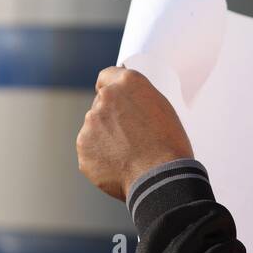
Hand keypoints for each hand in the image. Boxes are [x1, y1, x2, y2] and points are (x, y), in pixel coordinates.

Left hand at [76, 66, 193, 200]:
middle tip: (130, 136)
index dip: (110, 88)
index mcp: (128, 83)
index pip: (107, 76)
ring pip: (94, 129)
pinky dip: (100, 158)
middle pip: (101, 105)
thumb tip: (125, 106)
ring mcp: (91, 123)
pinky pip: (90, 150)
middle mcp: (105, 98)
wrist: (160, 176)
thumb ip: (137, 100)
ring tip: (128, 155)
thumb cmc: (169, 144)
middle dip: (110, 118)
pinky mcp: (83, 147)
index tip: (112, 99)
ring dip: (104, 138)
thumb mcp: (161, 108)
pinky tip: (119, 166)